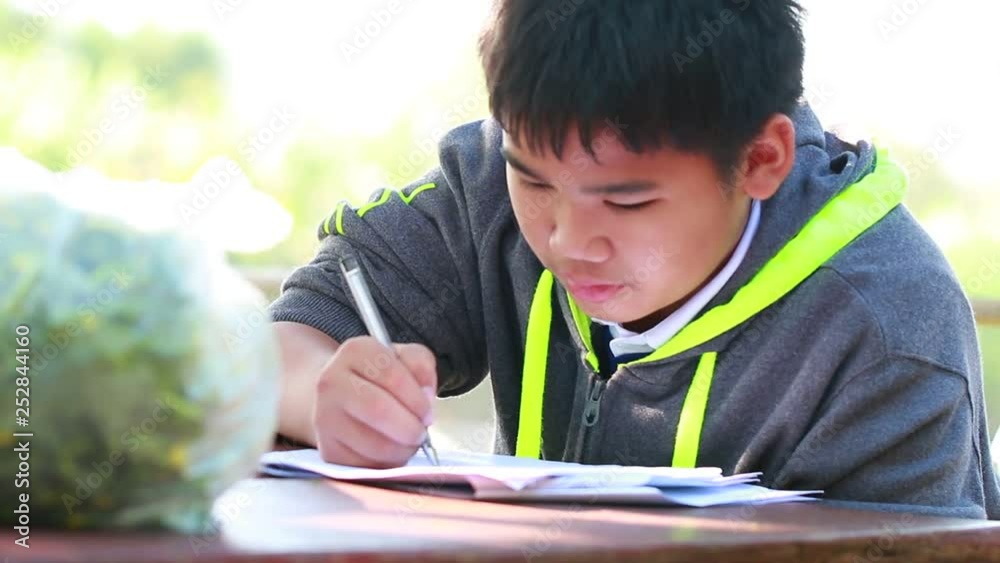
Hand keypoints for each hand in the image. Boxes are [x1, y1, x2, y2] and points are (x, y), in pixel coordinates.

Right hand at [312, 336, 436, 467]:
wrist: (339, 396)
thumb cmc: (378, 377)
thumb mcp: (403, 358)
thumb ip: (421, 366)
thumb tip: (426, 395)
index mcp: (355, 351)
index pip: (392, 376)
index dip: (418, 399)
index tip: (428, 412)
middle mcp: (332, 382)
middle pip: (379, 410)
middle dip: (411, 428)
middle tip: (421, 432)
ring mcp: (325, 417)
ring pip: (374, 444)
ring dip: (402, 449)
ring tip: (408, 442)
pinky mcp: (327, 449)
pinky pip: (365, 465)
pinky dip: (386, 464)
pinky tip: (389, 451)